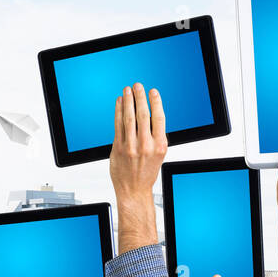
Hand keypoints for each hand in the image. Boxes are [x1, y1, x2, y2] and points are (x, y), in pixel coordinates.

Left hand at [110, 83, 166, 251]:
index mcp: (160, 146)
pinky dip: (118, 112)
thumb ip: (156, 136)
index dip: (155, 102)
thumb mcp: (159, 154)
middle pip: (143, 115)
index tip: (153, 92)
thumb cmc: (147, 172)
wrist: (134, 190)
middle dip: (140, 98)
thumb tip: (152, 116)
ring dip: (128, 102)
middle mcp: (145, 145)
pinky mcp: (118, 148)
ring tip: (127, 91)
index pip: (159, 118)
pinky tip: (119, 104)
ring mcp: (130, 146)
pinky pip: (118, 126)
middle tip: (138, 86)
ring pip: (129, 118)